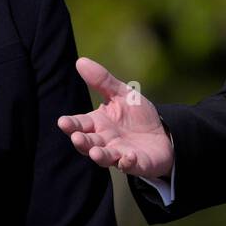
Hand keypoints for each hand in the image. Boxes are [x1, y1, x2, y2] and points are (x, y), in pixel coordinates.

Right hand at [57, 57, 173, 178]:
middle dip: (82, 142)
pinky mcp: (135, 163)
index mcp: (98, 123)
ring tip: (95, 153)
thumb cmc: (136, 116)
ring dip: (99, 156)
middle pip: (88, 143)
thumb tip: (80, 61)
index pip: (80, 124)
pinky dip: (127, 162)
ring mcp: (118, 154)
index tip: (62, 122)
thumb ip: (102, 81)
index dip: (71, 124)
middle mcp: (104, 141)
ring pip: (104, 157)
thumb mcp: (122, 94)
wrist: (162, 135)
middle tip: (77, 138)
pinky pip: (129, 165)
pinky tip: (129, 156)